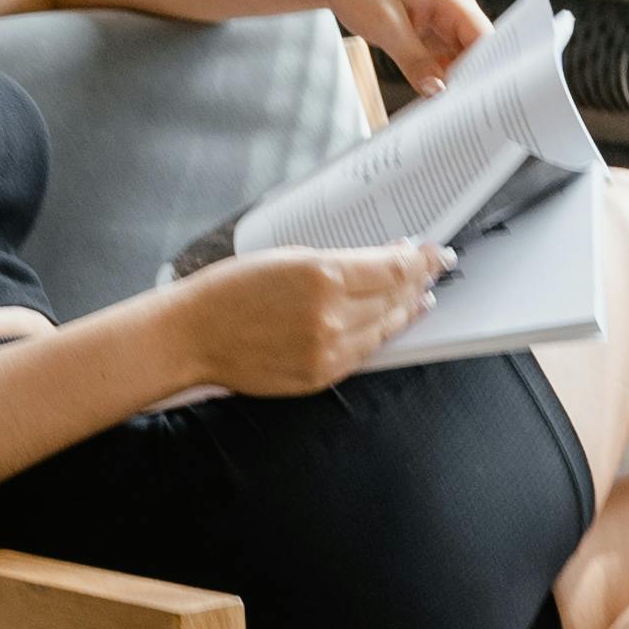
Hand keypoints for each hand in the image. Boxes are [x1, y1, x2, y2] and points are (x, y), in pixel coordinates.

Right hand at [178, 241, 446, 396]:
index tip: (435, 252)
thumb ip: (340, 262)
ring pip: (386, 328)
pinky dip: (382, 336)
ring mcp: (327, 351)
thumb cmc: (230, 290)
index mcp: (322, 276)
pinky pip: (364, 353)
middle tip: (435, 268)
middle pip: (396, 297)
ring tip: (421, 296)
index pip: (393, 268)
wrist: (192, 335)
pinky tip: (390, 324)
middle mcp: (331, 316)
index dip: (420, 259)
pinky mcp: (320, 376)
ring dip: (407, 309)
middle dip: (419, 280)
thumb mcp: (288, 257)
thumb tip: (381, 262)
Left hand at [325, 0, 489, 96]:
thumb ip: (415, 61)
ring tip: (443, 112)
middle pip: (477, 55)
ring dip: (452, 85)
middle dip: (469, 83)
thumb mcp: (386, 26)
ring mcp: (441, 23)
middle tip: (459, 116)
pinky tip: (430, 101)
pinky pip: (441, 62)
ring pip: (459, 62)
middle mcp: (453, 11)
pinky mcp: (427, 35)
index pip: (486, 41)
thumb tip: (438, 92)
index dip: (488, 72)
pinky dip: (436, 80)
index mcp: (453, 0)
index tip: (479, 102)